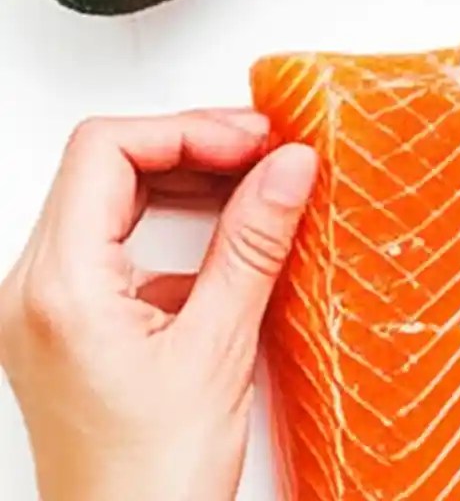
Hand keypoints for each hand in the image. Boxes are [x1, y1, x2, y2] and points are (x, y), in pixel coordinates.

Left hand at [0, 110, 317, 500]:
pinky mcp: (70, 324)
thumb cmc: (155, 479)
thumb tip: (288, 169)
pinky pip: (115, 246)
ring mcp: (46, 306)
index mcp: (60, 287)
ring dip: (186, 185)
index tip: (254, 142)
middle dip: (192, 149)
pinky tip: (228, 248)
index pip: (108, 150)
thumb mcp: (220, 347)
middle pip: (106, 168)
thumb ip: (254, 244)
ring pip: (109, 202)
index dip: (189, 131)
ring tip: (256, 189)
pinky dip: (173, 230)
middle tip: (266, 155)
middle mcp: (34, 289)